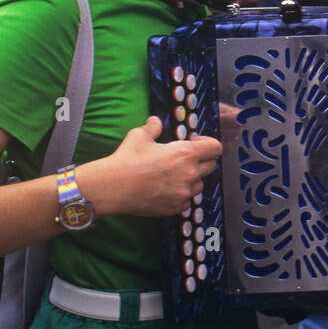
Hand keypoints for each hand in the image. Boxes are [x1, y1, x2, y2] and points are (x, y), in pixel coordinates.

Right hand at [80, 117, 220, 217]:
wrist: (112, 188)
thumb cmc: (126, 160)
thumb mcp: (139, 136)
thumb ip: (153, 127)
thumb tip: (155, 121)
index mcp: (185, 153)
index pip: (215, 148)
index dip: (208, 144)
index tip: (195, 144)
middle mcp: (190, 173)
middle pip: (210, 166)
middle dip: (200, 161)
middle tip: (182, 160)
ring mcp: (184, 192)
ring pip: (200, 184)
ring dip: (191, 179)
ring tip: (172, 175)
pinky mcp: (176, 207)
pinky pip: (188, 200)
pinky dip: (181, 195)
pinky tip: (166, 189)